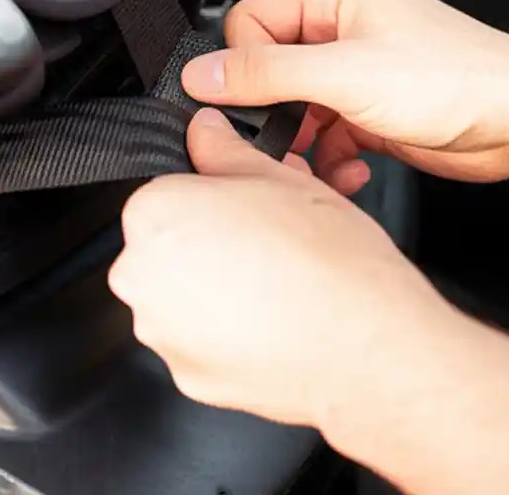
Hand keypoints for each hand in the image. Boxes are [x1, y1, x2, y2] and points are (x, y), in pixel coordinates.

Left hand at [110, 108, 451, 427]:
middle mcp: (142, 276)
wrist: (367, 343)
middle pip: (170, 246)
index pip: (169, 192)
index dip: (216, 194)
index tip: (246, 205)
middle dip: (212, 242)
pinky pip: (200, 343)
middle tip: (266, 242)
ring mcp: (163, 332)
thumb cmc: (329, 261)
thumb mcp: (278, 177)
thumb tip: (206, 132)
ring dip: (218, 289)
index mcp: (155, 214)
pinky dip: (228, 334)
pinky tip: (271, 321)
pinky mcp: (188, 376)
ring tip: (275, 284)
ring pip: (183, 297)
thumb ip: (224, 149)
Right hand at [182, 0, 508, 192]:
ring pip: (296, 110)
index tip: (245, 106)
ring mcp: (359, 72)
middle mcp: (344, 28)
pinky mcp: (373, 111)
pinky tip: (348, 172)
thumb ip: (266, 75)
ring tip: (316, 165)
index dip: (243, 67)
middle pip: (270, 70)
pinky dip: (328, 160)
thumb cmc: (460, 80)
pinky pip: (325, 136)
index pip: (251, 21)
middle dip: (274, 114)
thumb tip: (202, 74)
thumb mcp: (346, 76)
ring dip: (301, 145)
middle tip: (283, 142)